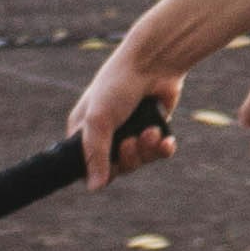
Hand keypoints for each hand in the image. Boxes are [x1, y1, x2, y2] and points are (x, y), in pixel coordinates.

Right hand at [69, 43, 178, 187]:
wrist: (154, 62)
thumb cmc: (118, 85)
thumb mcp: (99, 120)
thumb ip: (95, 155)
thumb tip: (94, 188)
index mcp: (84, 131)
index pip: (88, 166)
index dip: (101, 170)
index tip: (110, 163)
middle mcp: (107, 133)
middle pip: (118, 168)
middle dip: (129, 158)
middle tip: (132, 142)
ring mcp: (132, 131)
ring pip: (140, 161)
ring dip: (147, 150)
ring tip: (152, 132)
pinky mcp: (153, 129)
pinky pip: (158, 153)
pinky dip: (163, 148)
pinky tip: (165, 140)